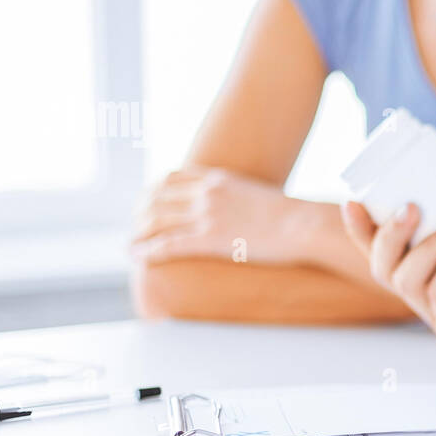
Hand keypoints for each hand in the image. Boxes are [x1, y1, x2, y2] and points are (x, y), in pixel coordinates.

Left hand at [131, 166, 322, 264]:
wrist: (304, 225)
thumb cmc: (291, 217)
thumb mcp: (258, 195)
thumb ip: (238, 197)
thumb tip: (236, 211)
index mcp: (218, 179)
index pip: (171, 178)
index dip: (151, 192)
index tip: (145, 204)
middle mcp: (207, 192)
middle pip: (158, 198)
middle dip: (140, 214)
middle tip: (135, 229)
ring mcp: (208, 214)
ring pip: (158, 220)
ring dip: (139, 234)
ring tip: (131, 246)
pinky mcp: (211, 238)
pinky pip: (170, 243)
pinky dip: (149, 250)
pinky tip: (139, 257)